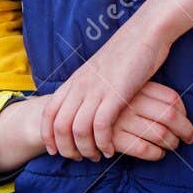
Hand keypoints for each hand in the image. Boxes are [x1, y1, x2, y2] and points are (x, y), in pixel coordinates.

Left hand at [41, 29, 164, 159]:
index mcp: (75, 80)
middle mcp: (80, 86)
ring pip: (78, 130)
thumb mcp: (98, 70)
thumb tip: (84, 103)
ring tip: (96, 156)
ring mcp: (96, 90)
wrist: (145, 33)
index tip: (54, 150)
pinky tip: (110, 150)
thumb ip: (88, 86)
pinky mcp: (115, 94)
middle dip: (65, 148)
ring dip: (85, 149)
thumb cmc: (126, 52)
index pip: (49, 112)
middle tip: (77, 159)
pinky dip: (103, 143)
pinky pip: (101, 127)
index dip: (48, 134)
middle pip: (59, 126)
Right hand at [107, 82, 192, 159]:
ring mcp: (121, 118)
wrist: (65, 107)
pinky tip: (157, 154)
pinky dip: (155, 154)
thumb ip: (145, 94)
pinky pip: (143, 148)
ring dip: (171, 144)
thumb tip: (177, 110)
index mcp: (135, 86)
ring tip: (171, 146)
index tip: (185, 121)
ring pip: (160, 133)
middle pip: (170, 116)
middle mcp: (129, 100)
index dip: (184, 113)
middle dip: (184, 131)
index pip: (172, 98)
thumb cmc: (102, 98)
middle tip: (186, 138)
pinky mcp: (112, 137)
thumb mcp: (123, 86)